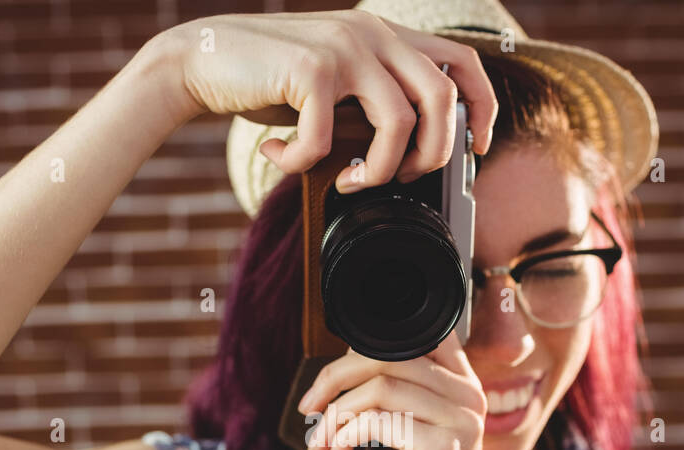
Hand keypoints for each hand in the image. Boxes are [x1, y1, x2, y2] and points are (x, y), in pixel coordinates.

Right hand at [164, 9, 497, 188]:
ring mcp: (345, 47)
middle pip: (444, 98)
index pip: (462, 61)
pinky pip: (328, 139)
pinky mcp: (312, 69)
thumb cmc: (268, 82)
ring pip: (399, 124)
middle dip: (432, 155)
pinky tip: (280, 157)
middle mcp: (373, 33)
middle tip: (400, 178)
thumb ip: (372, 102)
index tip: (475, 148)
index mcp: (385, 35)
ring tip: (346, 181)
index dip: (482, 108)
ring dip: (377, 170)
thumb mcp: (334, 85)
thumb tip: (411, 154)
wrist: (201, 59)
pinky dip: (302, 163)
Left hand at [297, 333, 487, 449]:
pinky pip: (377, 420)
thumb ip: (387, 394)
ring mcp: (460, 420)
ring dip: (335, 414)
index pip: (418, 333)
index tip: (331, 379)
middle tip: (308, 409)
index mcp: (462, 385)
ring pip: (379, 385)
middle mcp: (469, 396)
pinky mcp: (441, 449)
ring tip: (320, 445)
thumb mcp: (400, 433)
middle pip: (390, 353)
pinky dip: (344, 436)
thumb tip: (346, 358)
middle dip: (335, 377)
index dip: (367, 343)